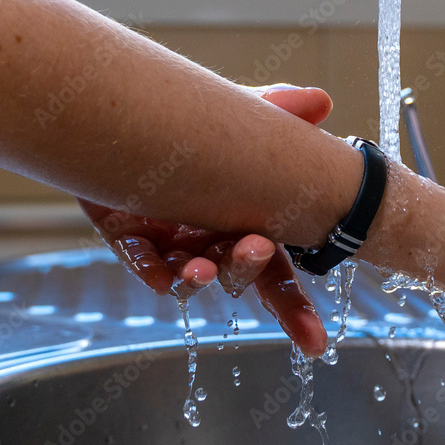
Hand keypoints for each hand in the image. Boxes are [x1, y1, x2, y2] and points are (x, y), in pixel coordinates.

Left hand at [79, 84, 332, 356]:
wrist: (123, 110)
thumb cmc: (192, 122)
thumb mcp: (241, 114)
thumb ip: (279, 110)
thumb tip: (322, 101)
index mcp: (248, 224)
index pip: (279, 273)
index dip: (296, 309)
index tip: (314, 343)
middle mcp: (213, 240)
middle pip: (239, 272)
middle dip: (248, 268)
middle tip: (253, 247)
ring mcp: (173, 242)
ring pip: (190, 274)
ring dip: (198, 278)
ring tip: (200, 271)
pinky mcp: (130, 234)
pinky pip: (141, 260)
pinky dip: (149, 267)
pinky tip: (157, 274)